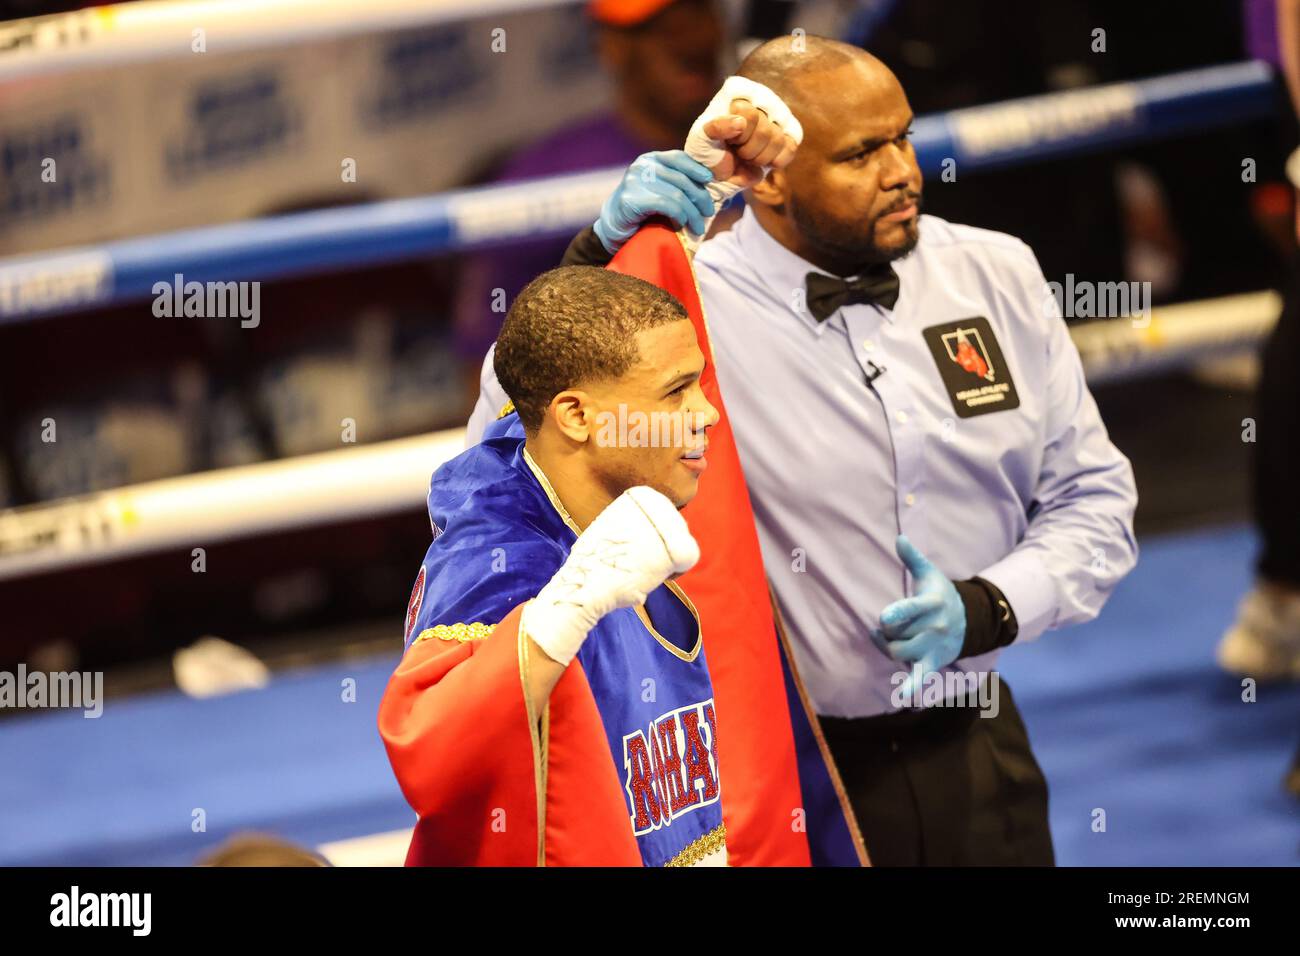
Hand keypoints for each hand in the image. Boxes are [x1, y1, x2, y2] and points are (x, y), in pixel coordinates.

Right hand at [522, 487, 699, 664]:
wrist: (588, 579)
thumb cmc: (595, 561)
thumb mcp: (611, 526)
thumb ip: (634, 523)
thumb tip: (648, 530)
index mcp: (641, 494)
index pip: (659, 517)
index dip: (648, 539)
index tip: (631, 551)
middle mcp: (659, 500)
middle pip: (672, 530)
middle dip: (657, 550)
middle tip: (635, 565)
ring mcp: (671, 521)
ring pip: (679, 544)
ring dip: (664, 561)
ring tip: (640, 570)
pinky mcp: (680, 544)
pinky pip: (689, 559)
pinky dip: (674, 573)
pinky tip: (653, 576)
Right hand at [593, 150, 716, 253]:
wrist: (614, 226)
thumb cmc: (644, 210)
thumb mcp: (662, 190)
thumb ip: (680, 185)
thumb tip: (715, 191)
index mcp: (651, 159)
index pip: (679, 158)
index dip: (697, 168)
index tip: (709, 181)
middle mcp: (643, 166)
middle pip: (682, 179)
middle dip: (700, 198)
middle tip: (708, 213)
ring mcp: (635, 181)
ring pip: (677, 195)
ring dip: (692, 213)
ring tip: (698, 226)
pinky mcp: (632, 199)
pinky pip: (666, 205)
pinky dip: (679, 215)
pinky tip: (681, 224)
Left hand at [695, 100, 798, 190]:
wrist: (716, 172)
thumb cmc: (708, 149)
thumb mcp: (702, 137)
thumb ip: (717, 126)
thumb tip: (740, 123)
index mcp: (739, 93)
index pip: (748, 113)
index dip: (738, 133)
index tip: (728, 138)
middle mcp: (761, 99)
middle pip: (764, 130)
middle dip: (747, 150)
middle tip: (736, 149)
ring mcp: (777, 116)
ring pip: (777, 141)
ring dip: (758, 158)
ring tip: (746, 155)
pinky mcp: (788, 134)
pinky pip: (789, 148)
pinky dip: (774, 161)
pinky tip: (762, 160)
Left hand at [873, 535, 965, 699]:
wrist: (969, 620)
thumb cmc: (940, 594)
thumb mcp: (928, 574)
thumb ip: (912, 558)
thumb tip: (899, 538)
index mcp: (930, 604)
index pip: (911, 609)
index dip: (896, 613)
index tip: (882, 618)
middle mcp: (933, 627)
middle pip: (897, 634)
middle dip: (885, 630)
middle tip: (885, 624)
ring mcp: (933, 647)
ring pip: (899, 653)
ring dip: (886, 647)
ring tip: (884, 637)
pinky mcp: (933, 663)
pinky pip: (920, 678)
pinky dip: (911, 688)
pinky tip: (902, 697)